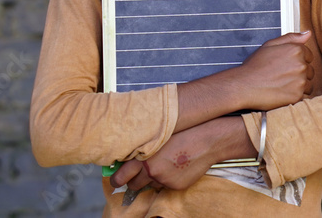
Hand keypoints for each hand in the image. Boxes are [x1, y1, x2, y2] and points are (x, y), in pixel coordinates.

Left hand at [109, 117, 254, 191]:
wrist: (205, 141)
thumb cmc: (183, 134)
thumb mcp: (158, 138)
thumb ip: (142, 149)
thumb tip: (129, 161)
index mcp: (143, 157)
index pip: (120, 176)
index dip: (116, 180)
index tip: (116, 180)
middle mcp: (150, 170)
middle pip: (132, 185)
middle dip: (132, 182)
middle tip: (135, 177)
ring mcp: (163, 180)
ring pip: (149, 185)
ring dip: (151, 179)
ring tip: (161, 166)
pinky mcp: (174, 186)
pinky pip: (164, 186)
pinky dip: (166, 179)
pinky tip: (175, 168)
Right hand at [231, 31, 314, 110]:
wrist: (243, 86)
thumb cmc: (254, 66)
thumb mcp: (270, 45)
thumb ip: (291, 38)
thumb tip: (308, 33)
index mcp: (296, 50)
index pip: (308, 56)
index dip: (295, 61)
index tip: (284, 66)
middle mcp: (301, 65)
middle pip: (310, 70)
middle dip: (298, 73)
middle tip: (280, 76)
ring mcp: (300, 81)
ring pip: (308, 84)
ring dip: (298, 86)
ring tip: (281, 85)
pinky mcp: (297, 96)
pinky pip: (304, 96)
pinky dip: (295, 96)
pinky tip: (282, 93)